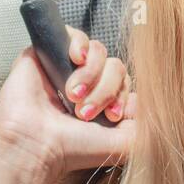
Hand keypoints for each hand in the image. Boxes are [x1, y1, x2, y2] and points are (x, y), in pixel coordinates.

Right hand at [0, 24, 136, 183]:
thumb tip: (145, 101)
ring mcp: (66, 69)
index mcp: (102, 103)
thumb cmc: (75, 149)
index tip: (111, 116)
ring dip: (92, 74)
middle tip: (86, 112)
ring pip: (99, 52)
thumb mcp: (124, 145)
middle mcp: (85, 85)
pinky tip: (75, 59)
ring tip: (74, 95)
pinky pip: (75, 34)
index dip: (121, 95)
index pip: (125, 83)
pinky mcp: (46, 54)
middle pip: (115, 67)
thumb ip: (146, 127)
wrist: (37, 145)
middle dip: (106, 89)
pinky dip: (80, 44)